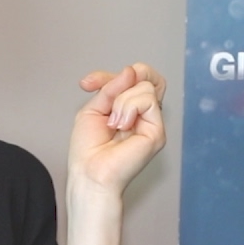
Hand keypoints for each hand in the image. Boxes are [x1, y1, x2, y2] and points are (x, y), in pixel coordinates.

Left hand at [69, 64, 165, 194]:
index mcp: (129, 109)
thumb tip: (132, 71)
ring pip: (145, 86)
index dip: (111, 75)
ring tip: (113, 124)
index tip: (87, 84)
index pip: (132, 77)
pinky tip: (121, 126)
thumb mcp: (93, 108)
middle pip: (145, 76)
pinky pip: (148, 100)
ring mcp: (152, 122)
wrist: (89, 173)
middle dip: (119, 81)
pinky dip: (129, 107)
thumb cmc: (88, 150)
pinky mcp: (157, 131)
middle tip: (105, 101)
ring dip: (121, 101)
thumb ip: (111, 88)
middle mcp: (143, 114)